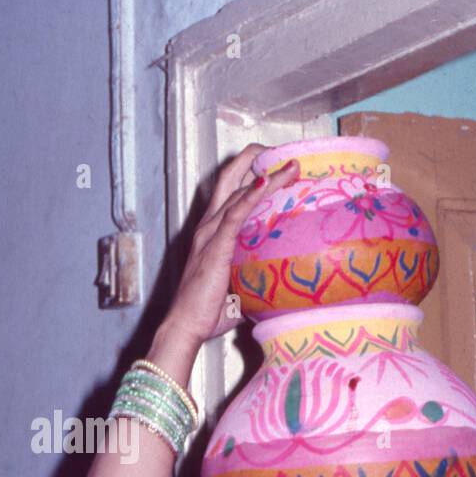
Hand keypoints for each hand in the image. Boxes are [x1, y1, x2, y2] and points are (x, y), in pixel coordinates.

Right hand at [162, 144, 299, 346]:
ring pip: (238, 191)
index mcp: (211, 233)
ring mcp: (209, 234)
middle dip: (254, 158)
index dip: (252, 174)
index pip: (232, 193)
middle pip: (230, 178)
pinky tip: (268, 181)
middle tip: (281, 151)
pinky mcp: (215, 246)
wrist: (185, 326)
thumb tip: (278, 285)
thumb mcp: (237, 288)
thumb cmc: (208, 313)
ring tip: (290, 162)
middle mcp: (208, 226)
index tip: (276, 165)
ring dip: (267, 175)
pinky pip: (235, 214)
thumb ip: (254, 278)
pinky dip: (252, 195)